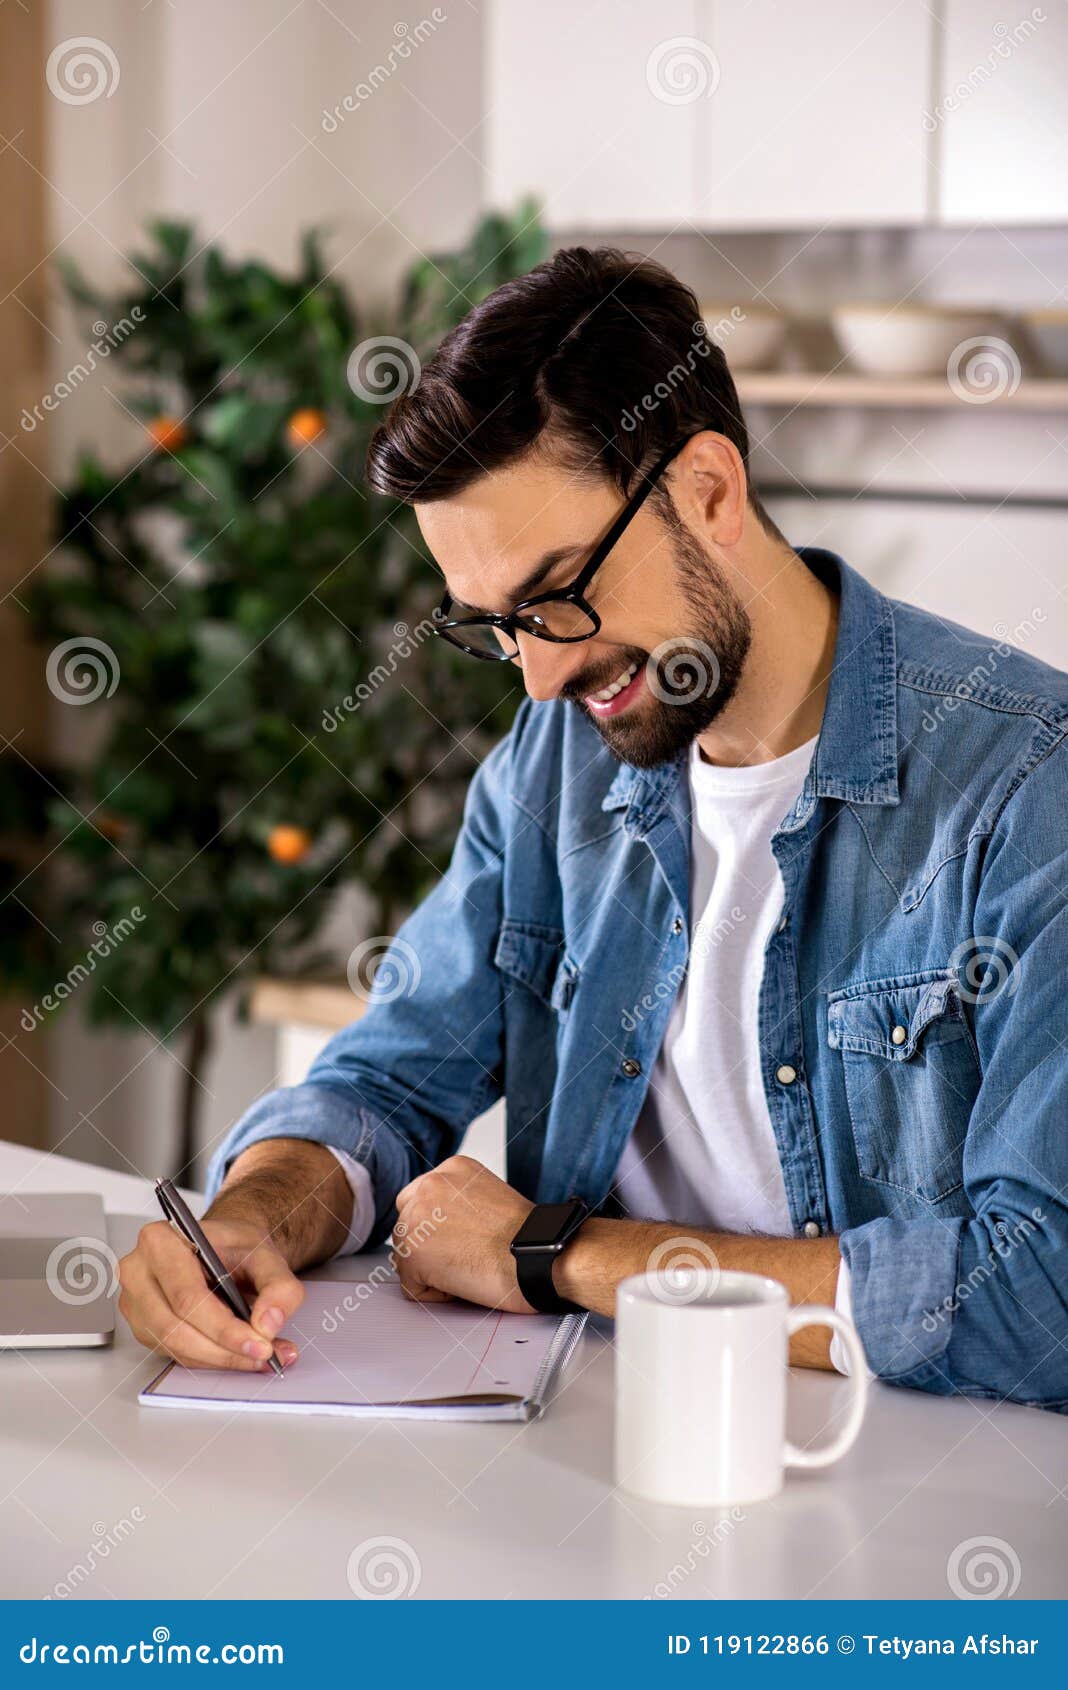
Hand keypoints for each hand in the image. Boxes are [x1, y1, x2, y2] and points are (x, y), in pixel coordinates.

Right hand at [118, 1216, 302, 1370]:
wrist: (224, 1248)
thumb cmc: (234, 1246)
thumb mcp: (267, 1255)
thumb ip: (278, 1286)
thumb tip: (269, 1324)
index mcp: (161, 1241)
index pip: (188, 1296)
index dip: (224, 1328)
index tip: (259, 1344)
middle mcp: (139, 1272)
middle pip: (177, 1328)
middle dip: (225, 1350)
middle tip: (264, 1354)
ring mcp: (136, 1302)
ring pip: (175, 1347)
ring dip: (220, 1359)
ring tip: (258, 1356)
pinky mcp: (143, 1327)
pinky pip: (175, 1354)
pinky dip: (210, 1359)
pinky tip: (236, 1353)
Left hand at [392, 1155, 534, 1312]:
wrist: (539, 1255)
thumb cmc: (529, 1238)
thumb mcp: (491, 1198)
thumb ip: (461, 1203)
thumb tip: (445, 1228)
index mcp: (452, 1169)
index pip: (422, 1199)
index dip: (439, 1229)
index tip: (460, 1240)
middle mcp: (430, 1185)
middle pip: (408, 1225)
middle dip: (430, 1248)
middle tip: (464, 1257)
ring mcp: (416, 1218)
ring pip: (407, 1256)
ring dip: (434, 1271)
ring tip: (470, 1268)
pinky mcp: (412, 1253)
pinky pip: (411, 1286)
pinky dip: (435, 1294)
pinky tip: (465, 1281)